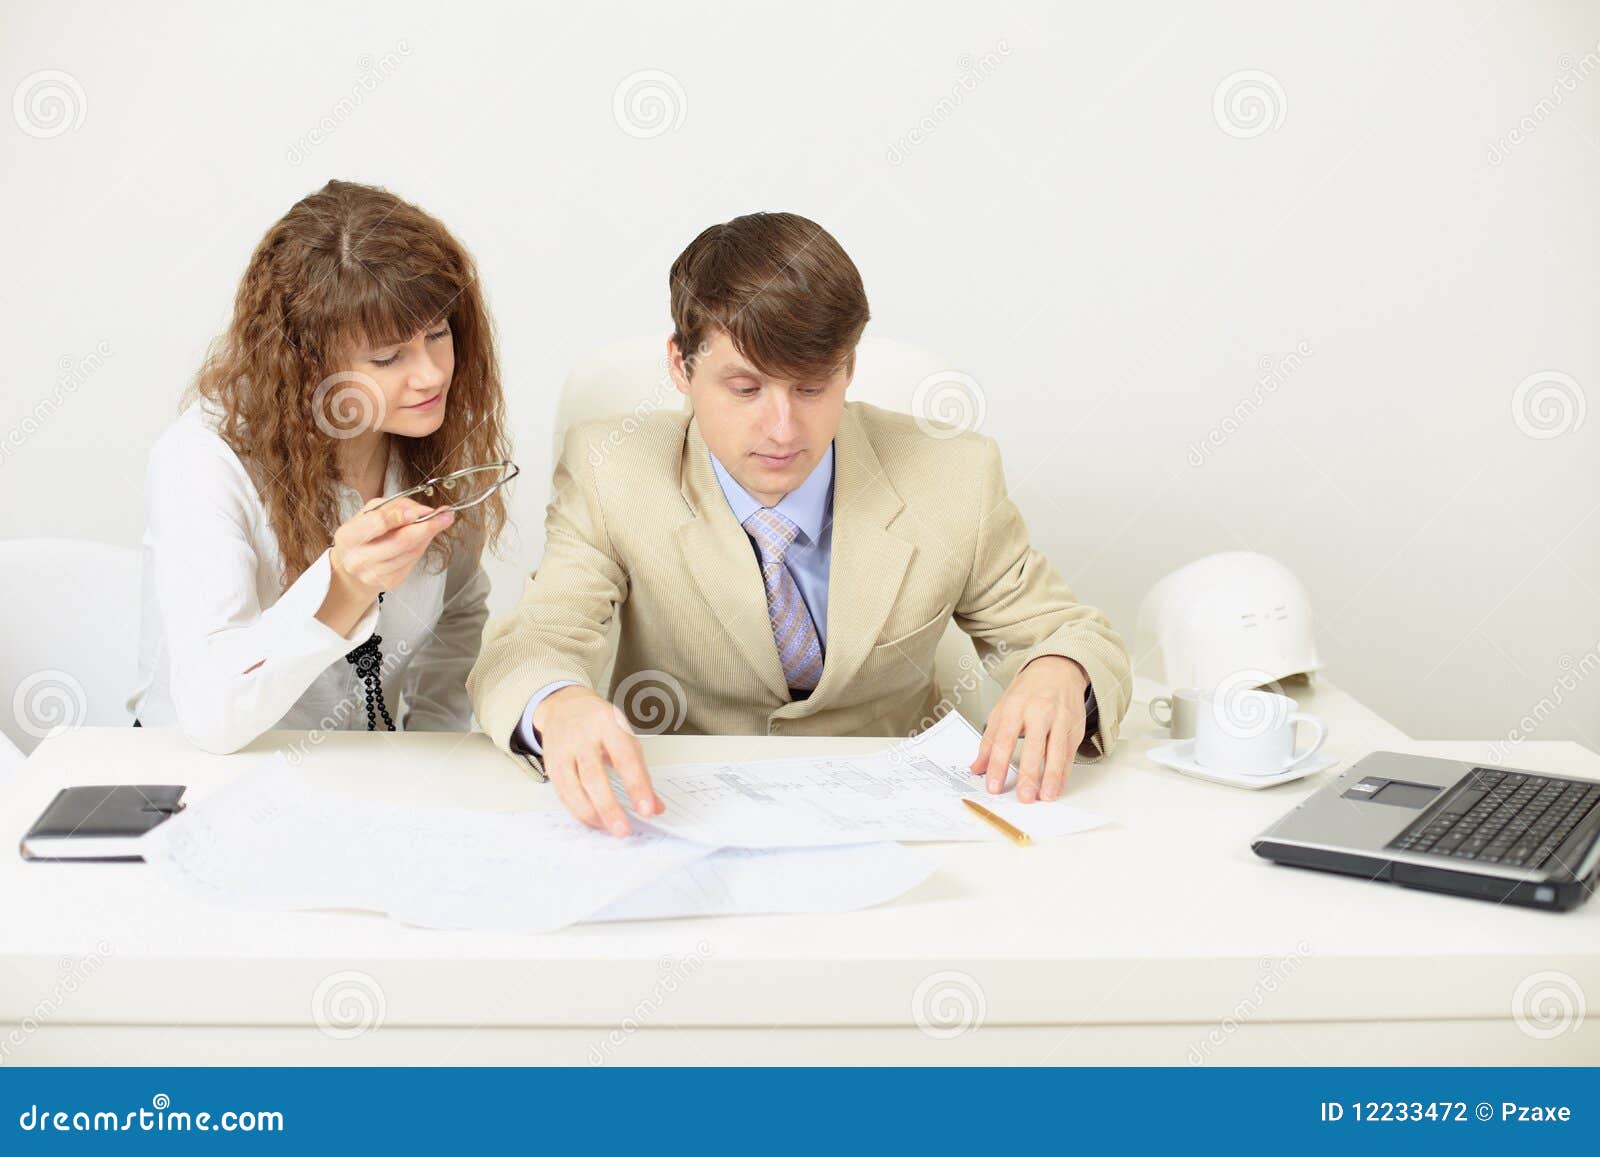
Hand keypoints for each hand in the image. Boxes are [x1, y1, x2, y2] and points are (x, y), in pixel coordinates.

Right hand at [317, 497, 453, 634]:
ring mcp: (374, 574)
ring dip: (427, 536)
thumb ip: (394, 507)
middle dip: (428, 526)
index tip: (424, 510)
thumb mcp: (369, 512)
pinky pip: (413, 561)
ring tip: (434, 523)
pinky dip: (421, 547)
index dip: (402, 516)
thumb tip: (423, 511)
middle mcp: (358, 559)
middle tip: (446, 515)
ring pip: (411, 552)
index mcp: (347, 536)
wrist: (352, 567)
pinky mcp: (389, 582)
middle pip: (402, 541)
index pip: (378, 523)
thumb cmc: (363, 534)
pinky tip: (421, 539)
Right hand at [532, 685, 662, 836]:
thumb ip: (641, 772)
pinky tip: (593, 821)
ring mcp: (564, 751)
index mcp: (608, 725)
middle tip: (624, 829)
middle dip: (609, 807)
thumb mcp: (625, 737)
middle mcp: (583, 737)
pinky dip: (578, 811)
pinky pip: (563, 793)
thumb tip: (655, 806)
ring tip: (610, 828)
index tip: (647, 810)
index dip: (637, 786)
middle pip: (594, 776)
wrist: (564, 706)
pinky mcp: (552, 765)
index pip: (625, 758)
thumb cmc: (600, 723)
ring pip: (573, 788)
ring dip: (592, 814)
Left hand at [969, 655, 1090, 803]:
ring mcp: (1060, 719)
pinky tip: (1057, 787)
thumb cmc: (1028, 692)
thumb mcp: (1002, 709)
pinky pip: (1069, 754)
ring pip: (1057, 752)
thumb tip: (977, 768)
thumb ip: (989, 740)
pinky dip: (1064, 773)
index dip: (998, 765)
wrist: (1057, 669)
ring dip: (1052, 777)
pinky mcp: (1074, 727)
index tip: (993, 786)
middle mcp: (1039, 712)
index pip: (1004, 740)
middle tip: (1024, 797)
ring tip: (1046, 797)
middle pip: (1034, 747)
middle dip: (1029, 774)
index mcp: (1015, 707)